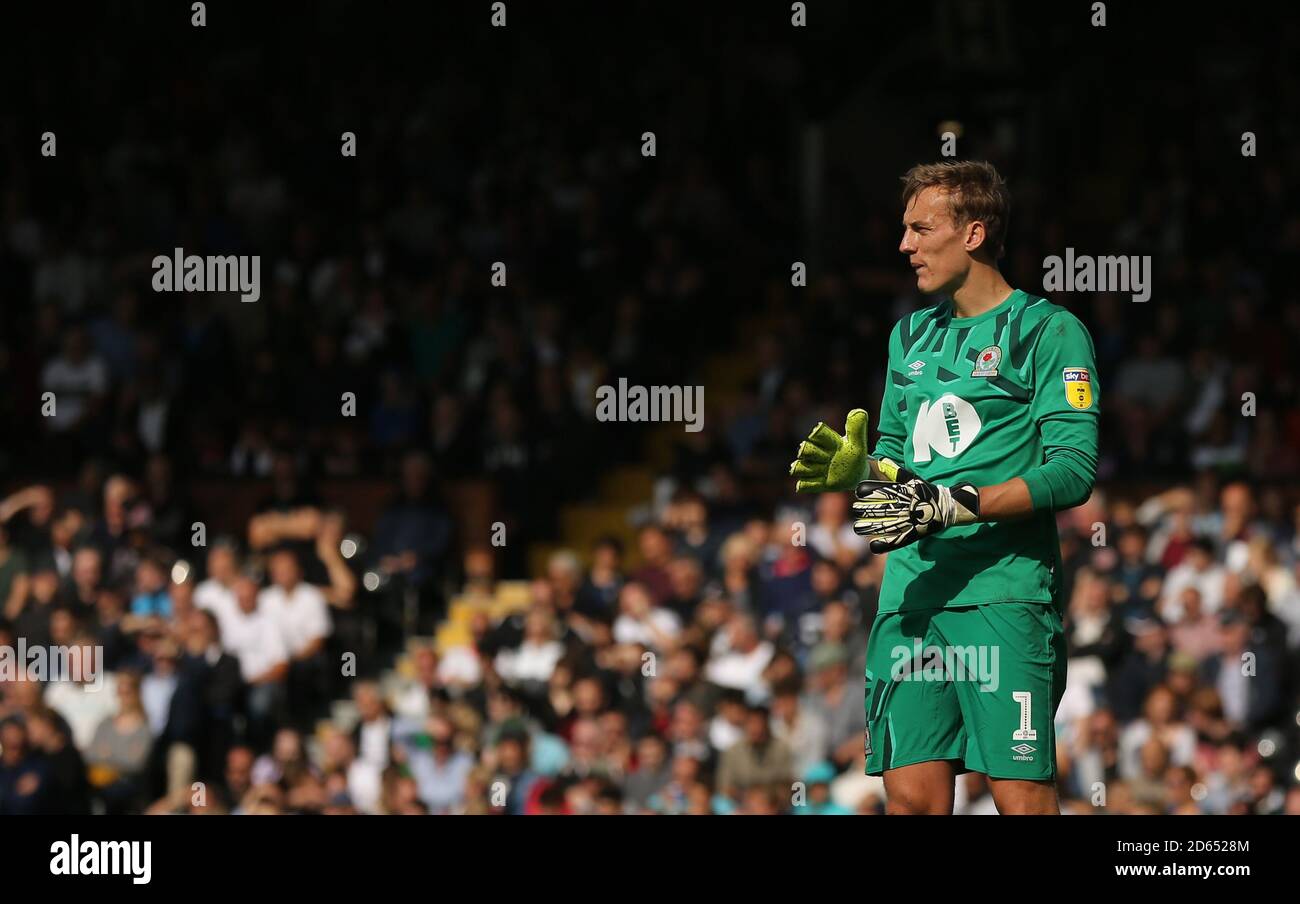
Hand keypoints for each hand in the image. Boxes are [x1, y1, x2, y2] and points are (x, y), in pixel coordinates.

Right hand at [789, 410, 871, 492]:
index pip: (817, 434)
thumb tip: (859, 411)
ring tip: (820, 470)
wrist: (856, 474)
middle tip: (825, 458)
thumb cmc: (854, 454)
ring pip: (800, 467)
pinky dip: (805, 484)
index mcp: (827, 441)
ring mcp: (815, 468)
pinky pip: (804, 484)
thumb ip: (857, 428)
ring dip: (807, 469)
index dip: (818, 434)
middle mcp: (818, 453)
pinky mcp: (816, 483)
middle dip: (811, 452)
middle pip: (805, 450)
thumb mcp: (858, 443)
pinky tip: (812, 483)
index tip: (826, 438)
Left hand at [852, 476, 979, 552]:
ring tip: (856, 527)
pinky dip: (884, 544)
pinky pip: (897, 541)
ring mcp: (908, 522)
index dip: (868, 491)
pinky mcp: (913, 534)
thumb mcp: (913, 479)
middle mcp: (904, 507)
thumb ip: (896, 471)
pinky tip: (872, 545)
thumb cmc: (927, 492)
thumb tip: (881, 460)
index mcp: (903, 493)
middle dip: (865, 509)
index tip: (858, 492)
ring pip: (885, 525)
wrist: (948, 507)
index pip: (881, 491)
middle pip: (880, 508)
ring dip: (869, 527)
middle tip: (855, 509)